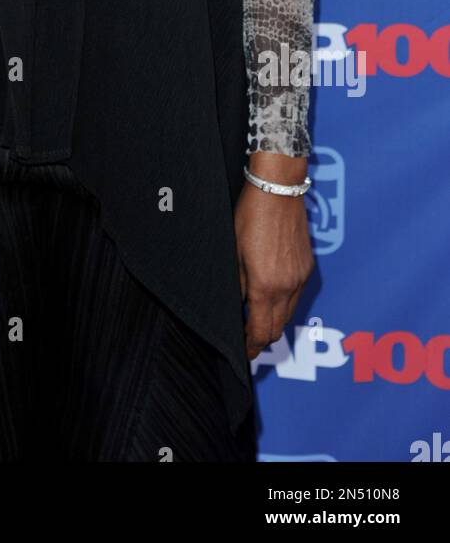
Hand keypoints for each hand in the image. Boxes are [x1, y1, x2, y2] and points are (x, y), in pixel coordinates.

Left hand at [235, 180, 315, 361]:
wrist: (279, 190)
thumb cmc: (250, 216)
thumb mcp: (234, 251)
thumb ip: (239, 284)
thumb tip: (239, 305)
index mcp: (266, 286)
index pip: (261, 330)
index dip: (252, 346)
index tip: (244, 352)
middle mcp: (288, 286)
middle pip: (278, 327)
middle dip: (263, 338)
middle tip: (249, 341)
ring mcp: (301, 277)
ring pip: (290, 313)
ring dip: (275, 321)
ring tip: (258, 320)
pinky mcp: (308, 266)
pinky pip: (298, 295)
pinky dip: (285, 304)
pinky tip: (273, 296)